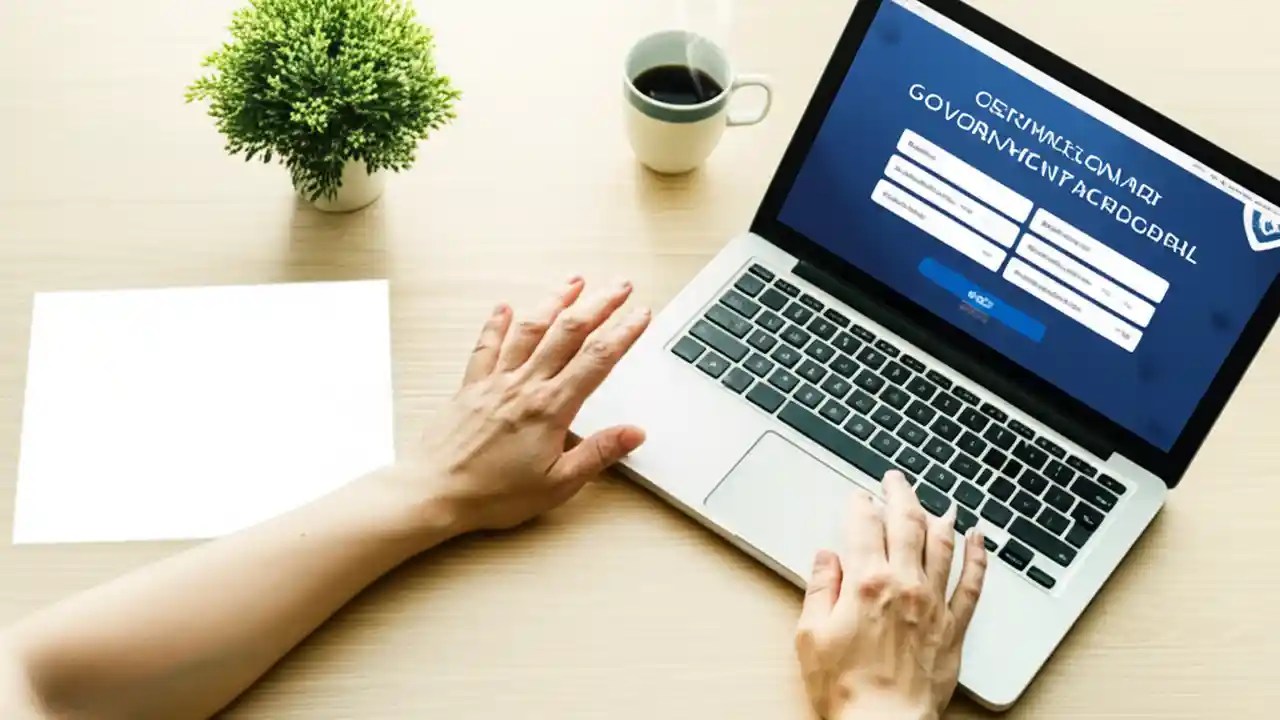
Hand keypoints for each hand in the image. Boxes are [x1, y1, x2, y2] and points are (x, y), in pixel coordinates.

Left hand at [386, 276, 650, 538]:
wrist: (435, 492)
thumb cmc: (494, 494)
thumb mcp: (558, 484)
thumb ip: (598, 454)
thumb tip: (634, 433)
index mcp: (550, 408)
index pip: (597, 359)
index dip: (623, 333)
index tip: (641, 314)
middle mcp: (524, 385)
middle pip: (568, 332)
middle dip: (598, 304)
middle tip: (619, 286)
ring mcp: (496, 381)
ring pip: (530, 329)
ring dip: (554, 301)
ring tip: (574, 282)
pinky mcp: (471, 386)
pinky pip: (486, 345)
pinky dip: (497, 324)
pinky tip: (504, 307)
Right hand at [795, 471, 987, 719]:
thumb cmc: (845, 689)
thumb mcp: (811, 636)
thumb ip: (820, 589)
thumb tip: (826, 560)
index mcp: (866, 583)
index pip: (864, 526)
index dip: (860, 504)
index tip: (858, 496)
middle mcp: (905, 585)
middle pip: (907, 524)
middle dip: (900, 495)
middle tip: (896, 479)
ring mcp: (934, 604)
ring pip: (943, 546)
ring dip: (939, 517)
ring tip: (936, 501)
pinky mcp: (954, 627)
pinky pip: (973, 584)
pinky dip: (979, 557)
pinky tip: (980, 539)